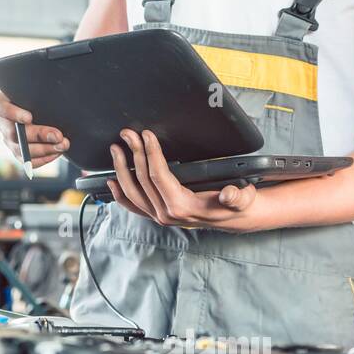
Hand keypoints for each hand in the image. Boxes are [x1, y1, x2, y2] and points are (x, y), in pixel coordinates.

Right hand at [0, 90, 68, 167]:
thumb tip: (55, 102)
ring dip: (45, 149)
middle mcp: (2, 124)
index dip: (12, 114)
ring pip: (22, 150)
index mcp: (1, 104)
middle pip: (14, 133)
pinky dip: (44, 158)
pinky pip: (28, 161)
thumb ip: (39, 95)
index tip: (29, 117)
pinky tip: (57, 152)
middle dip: (38, 135)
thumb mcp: (36, 92)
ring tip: (62, 145)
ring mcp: (9, 141)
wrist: (43, 111)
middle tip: (57, 135)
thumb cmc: (38, 98)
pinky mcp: (19, 153)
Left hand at [108, 129, 261, 230]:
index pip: (159, 176)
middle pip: (142, 180)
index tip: (146, 135)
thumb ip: (237, 197)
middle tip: (128, 134)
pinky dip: (120, 194)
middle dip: (134, 153)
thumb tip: (230, 195)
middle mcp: (167, 215)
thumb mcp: (242, 198)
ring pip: (132, 193)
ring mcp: (160, 216)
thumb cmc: (236, 203)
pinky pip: (133, 206)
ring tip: (116, 149)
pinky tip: (111, 181)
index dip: (151, 153)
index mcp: (183, 208)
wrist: (235, 219)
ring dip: (121, 169)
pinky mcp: (158, 215)